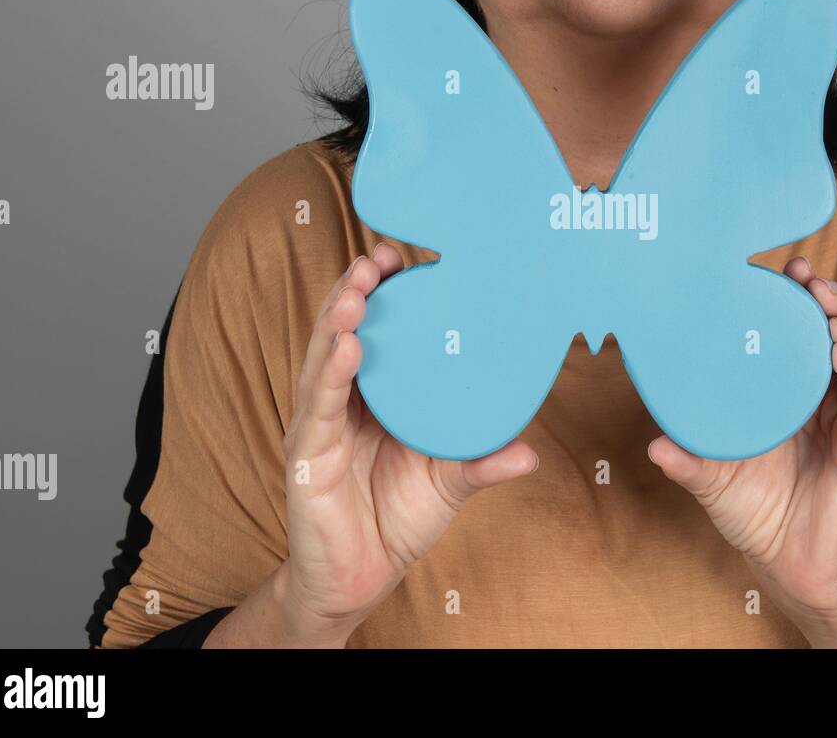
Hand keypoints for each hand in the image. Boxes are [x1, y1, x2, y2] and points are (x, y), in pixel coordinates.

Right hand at [208, 243, 539, 646]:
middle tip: (377, 255)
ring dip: (339, 319)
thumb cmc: (398, 519)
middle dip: (357, 289)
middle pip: (344, 331)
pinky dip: (331, 374)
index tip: (404, 256)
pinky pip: (319, 407)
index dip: (386, 292)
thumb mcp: (449, 483)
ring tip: (358, 288)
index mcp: (376, 394)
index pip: (377, 330)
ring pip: (324, 358)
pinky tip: (346, 347)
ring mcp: (319, 423)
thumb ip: (482, 463)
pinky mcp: (307, 454)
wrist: (359, 581)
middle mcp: (342, 399)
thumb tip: (530, 452)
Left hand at [649, 257, 836, 646]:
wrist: (791, 568)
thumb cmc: (757, 515)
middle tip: (809, 277)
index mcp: (797, 392)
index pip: (807, 331)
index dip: (802, 297)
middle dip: (835, 297)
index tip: (786, 268)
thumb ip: (689, 460)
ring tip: (828, 309)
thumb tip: (654, 444)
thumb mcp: (714, 480)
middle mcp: (831, 397)